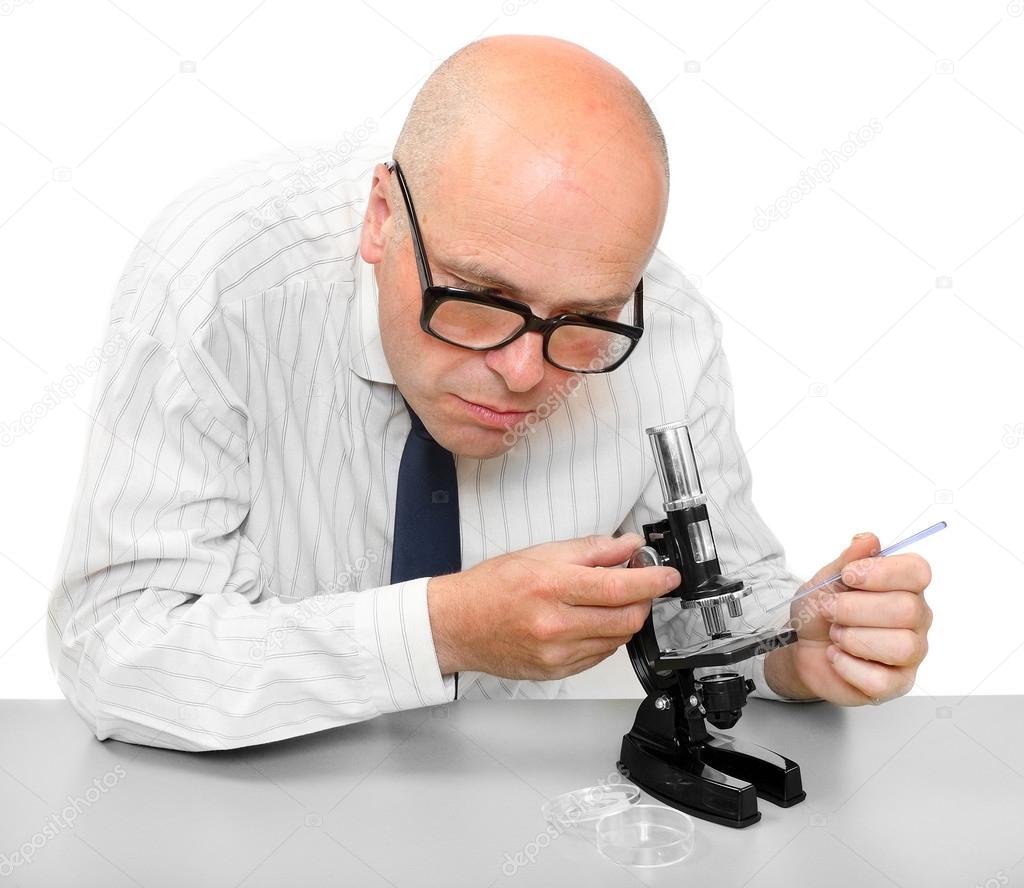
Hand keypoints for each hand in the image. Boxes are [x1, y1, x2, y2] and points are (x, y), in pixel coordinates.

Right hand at [426, 533, 679, 679]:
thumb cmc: (492, 587)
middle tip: (638, 584)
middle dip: (643, 600)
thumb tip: (627, 546)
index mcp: (552, 587)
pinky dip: (606, 637)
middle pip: (626, 618)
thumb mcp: (541, 553)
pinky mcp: (557, 671)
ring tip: (609, 600)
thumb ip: (590, 550)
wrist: (458, 625)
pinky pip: (600, 655)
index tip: (668, 577)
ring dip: (625, 618)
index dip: (651, 581)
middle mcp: (555, 624)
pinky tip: (592, 621)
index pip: (619, 588)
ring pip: (618, 639)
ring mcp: (557, 653)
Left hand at [765, 532, 933, 704]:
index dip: (882, 572)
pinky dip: (848, 666)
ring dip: (854, 638)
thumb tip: (867, 539)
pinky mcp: (895, 684)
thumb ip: (848, 559)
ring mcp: (910, 653)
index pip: (918, 571)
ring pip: (902, 646)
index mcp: (903, 587)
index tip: (848, 576)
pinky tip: (836, 656)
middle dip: (856, 608)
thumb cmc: (821, 611)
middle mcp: (915, 619)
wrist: (802, 647)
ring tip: (835, 635)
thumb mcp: (826, 580)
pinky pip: (882, 680)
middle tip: (831, 610)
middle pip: (907, 609)